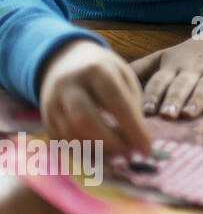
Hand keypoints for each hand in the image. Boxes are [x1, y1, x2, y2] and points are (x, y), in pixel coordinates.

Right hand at [38, 38, 151, 155]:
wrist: (65, 61)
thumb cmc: (104, 71)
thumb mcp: (124, 76)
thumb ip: (132, 104)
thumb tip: (138, 139)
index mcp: (96, 70)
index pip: (116, 103)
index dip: (133, 129)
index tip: (147, 148)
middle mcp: (68, 86)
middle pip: (84, 120)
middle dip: (110, 142)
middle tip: (130, 153)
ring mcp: (51, 103)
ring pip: (70, 134)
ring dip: (97, 150)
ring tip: (118, 152)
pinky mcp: (45, 118)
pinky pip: (62, 142)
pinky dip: (83, 151)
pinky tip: (101, 151)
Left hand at [129, 26, 202, 118]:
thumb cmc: (191, 55)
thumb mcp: (165, 56)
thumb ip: (141, 68)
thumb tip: (113, 79)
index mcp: (174, 65)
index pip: (161, 80)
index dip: (153, 94)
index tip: (145, 110)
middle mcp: (194, 68)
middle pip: (182, 84)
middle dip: (174, 99)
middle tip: (167, 114)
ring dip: (196, 100)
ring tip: (188, 114)